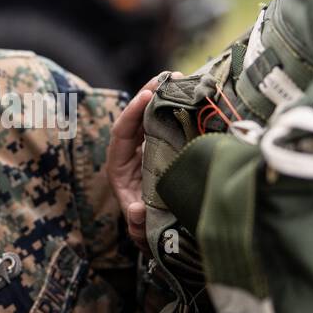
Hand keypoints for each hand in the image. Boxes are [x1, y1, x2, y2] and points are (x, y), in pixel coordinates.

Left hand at [109, 71, 179, 252]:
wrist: (165, 235)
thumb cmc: (149, 230)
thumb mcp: (142, 229)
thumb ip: (137, 223)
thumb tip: (137, 211)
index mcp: (119, 167)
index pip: (121, 132)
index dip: (132, 113)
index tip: (147, 96)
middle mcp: (131, 154)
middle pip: (137, 118)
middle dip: (151, 95)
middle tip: (170, 77)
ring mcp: (148, 149)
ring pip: (152, 117)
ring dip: (166, 97)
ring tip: (182, 78)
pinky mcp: (165, 149)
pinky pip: (168, 125)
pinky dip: (178, 110)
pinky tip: (193, 95)